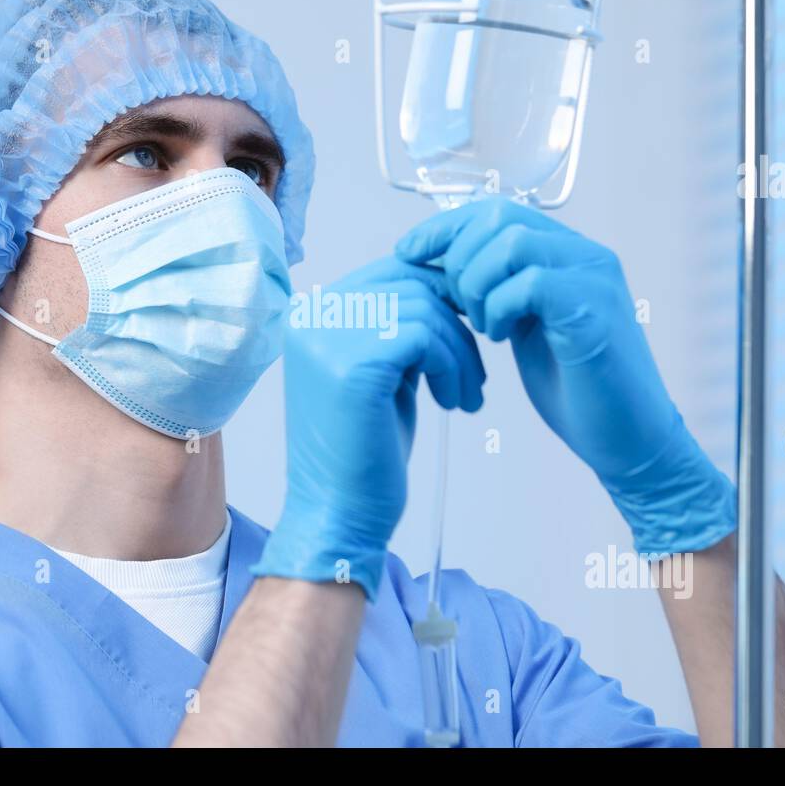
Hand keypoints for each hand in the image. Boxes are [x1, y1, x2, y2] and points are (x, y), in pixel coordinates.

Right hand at [251, 256, 484, 598]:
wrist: (340, 515)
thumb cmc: (365, 451)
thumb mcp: (383, 371)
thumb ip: (398, 325)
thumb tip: (445, 282)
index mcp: (312, 315)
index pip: (391, 270)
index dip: (440, 297)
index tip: (466, 337)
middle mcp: (311, 316)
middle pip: (409, 281)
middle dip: (455, 322)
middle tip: (472, 375)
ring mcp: (327, 337)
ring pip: (424, 308)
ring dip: (459, 352)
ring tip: (465, 396)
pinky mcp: (353, 363)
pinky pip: (425, 336)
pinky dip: (452, 366)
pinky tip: (453, 402)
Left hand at [395, 199, 733, 553]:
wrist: (627, 438)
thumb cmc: (575, 388)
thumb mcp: (525, 326)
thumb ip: (499, 288)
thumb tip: (443, 263)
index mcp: (567, 253)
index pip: (495, 209)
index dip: (444, 227)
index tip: (408, 253)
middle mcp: (585, 254)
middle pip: (499, 216)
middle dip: (459, 260)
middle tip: (459, 309)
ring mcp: (594, 278)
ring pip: (512, 243)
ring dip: (480, 286)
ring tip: (486, 327)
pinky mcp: (595, 310)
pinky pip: (532, 282)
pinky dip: (502, 308)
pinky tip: (503, 339)